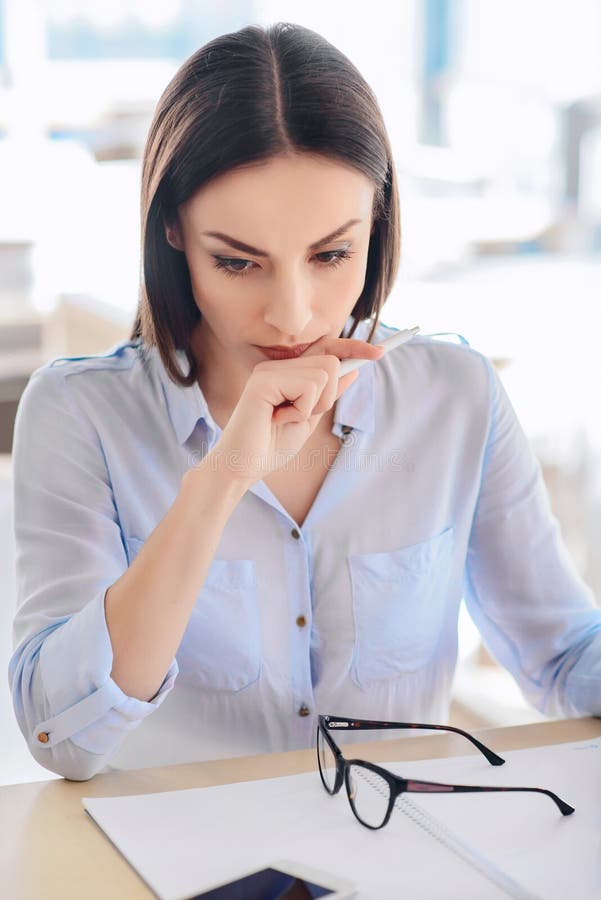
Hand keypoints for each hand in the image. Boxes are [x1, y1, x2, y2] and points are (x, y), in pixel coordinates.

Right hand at [209, 337, 384, 485]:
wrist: (243, 468)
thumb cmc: (269, 448)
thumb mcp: (309, 418)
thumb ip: (327, 395)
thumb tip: (351, 371)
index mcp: (285, 372)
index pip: (325, 350)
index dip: (353, 348)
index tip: (381, 353)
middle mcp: (276, 366)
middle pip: (331, 362)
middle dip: (327, 397)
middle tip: (299, 416)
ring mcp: (269, 370)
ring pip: (324, 372)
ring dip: (313, 405)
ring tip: (286, 419)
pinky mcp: (264, 379)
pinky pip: (309, 386)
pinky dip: (301, 410)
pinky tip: (278, 419)